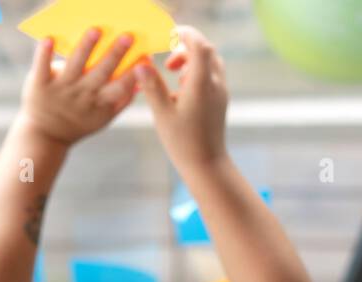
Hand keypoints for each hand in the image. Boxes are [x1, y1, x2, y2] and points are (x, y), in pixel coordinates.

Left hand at [19, 30, 139, 147]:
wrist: (44, 135)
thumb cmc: (78, 122)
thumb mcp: (102, 119)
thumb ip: (121, 102)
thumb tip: (141, 82)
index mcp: (99, 102)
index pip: (120, 87)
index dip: (133, 74)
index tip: (145, 57)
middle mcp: (82, 94)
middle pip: (101, 72)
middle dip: (115, 54)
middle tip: (127, 36)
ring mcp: (61, 89)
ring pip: (75, 65)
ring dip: (85, 48)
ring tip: (95, 31)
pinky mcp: (40, 85)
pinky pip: (41, 68)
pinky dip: (44, 54)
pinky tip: (48, 40)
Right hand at [136, 26, 228, 172]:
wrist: (207, 166)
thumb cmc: (183, 143)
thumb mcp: (162, 114)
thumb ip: (151, 86)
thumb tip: (141, 63)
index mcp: (200, 84)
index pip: (199, 46)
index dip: (185, 35)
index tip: (168, 36)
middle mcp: (215, 84)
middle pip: (206, 51)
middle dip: (186, 48)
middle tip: (169, 62)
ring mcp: (220, 92)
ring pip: (210, 63)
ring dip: (192, 62)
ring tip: (174, 76)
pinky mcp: (220, 101)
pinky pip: (211, 77)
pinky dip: (197, 74)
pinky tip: (181, 92)